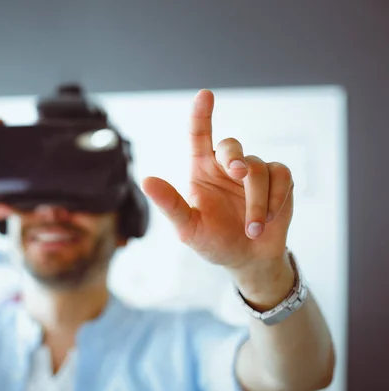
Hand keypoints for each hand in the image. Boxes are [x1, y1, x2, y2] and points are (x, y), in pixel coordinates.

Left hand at [142, 90, 293, 272]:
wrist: (247, 260)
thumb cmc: (213, 241)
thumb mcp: (187, 227)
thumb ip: (170, 204)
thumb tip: (145, 180)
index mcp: (201, 170)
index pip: (199, 136)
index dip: (201, 115)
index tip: (204, 95)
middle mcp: (225, 166)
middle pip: (231, 145)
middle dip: (234, 158)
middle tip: (235, 173)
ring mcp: (253, 171)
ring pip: (257, 168)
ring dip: (256, 201)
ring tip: (252, 229)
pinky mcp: (278, 180)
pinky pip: (281, 176)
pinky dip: (276, 200)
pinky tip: (268, 220)